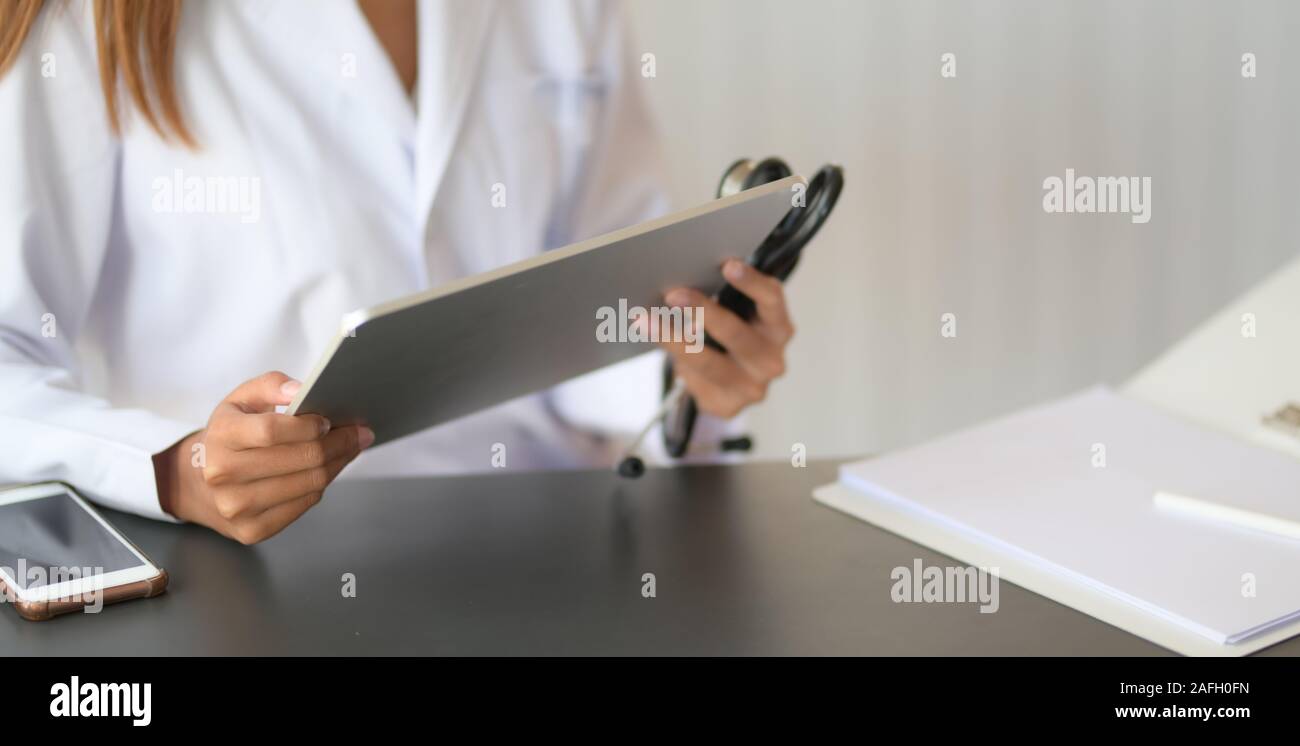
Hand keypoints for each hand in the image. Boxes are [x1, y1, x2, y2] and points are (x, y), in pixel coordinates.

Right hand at [153, 371, 372, 543]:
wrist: (198, 481)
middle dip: (338, 443)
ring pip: (308, 484)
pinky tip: (327, 471)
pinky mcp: (251, 530)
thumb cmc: (231, 434)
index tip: (328, 421)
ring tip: (350, 449)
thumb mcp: (242, 399)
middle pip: (300, 459)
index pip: (272, 431)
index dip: (307, 426)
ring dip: (337, 464)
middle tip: (359, 433)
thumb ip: (271, 385)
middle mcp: (223, 474)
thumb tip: (300, 390)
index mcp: (220, 435)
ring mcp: (236, 506)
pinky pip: (304, 506)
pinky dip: (322, 486)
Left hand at [660, 258, 793, 418]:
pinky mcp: (728, 407)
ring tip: (647, 322)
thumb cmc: (729, 337)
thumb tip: (684, 279)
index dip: (752, 283)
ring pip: (709, 363)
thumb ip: (724, 299)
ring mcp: (752, 389)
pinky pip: (695, 381)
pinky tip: (661, 349)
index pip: (772, 301)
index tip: (728, 265)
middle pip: (737, 335)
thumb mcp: (735, 314)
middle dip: (703, 312)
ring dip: (674, 340)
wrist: (730, 382)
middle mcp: (771, 362)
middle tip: (673, 294)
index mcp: (779, 329)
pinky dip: (677, 364)